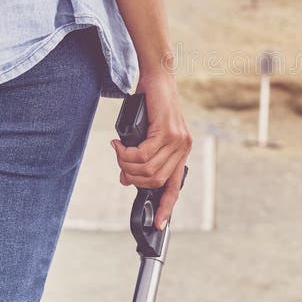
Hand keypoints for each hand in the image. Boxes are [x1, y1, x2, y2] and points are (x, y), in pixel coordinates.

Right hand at [111, 72, 191, 229]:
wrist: (156, 78)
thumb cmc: (150, 105)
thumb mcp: (144, 136)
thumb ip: (140, 158)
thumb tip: (126, 178)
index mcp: (180, 152)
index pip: (175, 187)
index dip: (166, 207)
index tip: (157, 224)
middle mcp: (183, 148)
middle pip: (155, 181)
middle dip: (133, 177)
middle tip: (120, 164)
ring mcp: (178, 141)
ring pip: (148, 169)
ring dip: (127, 164)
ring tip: (119, 152)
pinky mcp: (168, 132)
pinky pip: (143, 155)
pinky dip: (127, 153)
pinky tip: (120, 144)